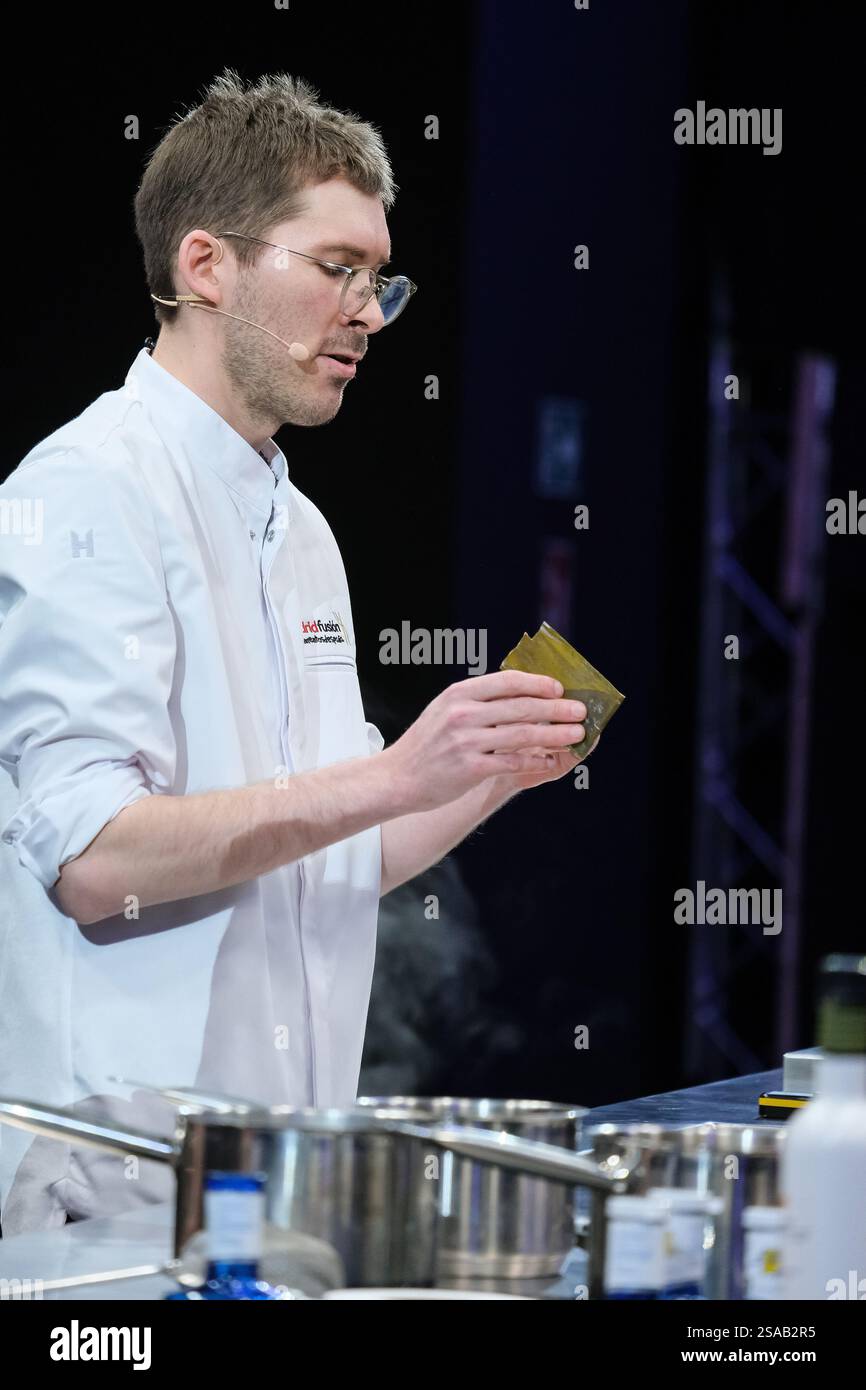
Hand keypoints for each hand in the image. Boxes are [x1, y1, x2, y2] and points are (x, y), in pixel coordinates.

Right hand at [381, 670, 587, 812]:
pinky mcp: (470, 768)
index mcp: (459, 694)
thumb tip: (519, 693)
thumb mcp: (445, 710)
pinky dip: (535, 761)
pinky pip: (512, 761)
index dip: (538, 683)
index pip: (507, 681)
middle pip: (521, 707)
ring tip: (576, 734)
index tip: (559, 687)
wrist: (396, 778)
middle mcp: (463, 713)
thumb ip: (477, 701)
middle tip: (580, 711)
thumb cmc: (425, 745)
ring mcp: (466, 741)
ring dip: (554, 734)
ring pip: (522, 734)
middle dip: (556, 708)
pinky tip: (550, 761)